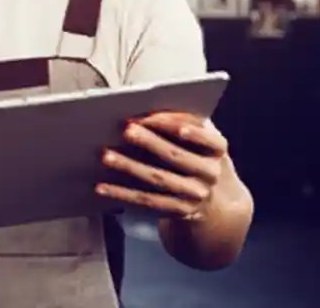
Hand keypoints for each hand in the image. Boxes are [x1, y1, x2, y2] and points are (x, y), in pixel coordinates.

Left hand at [96, 112, 228, 220]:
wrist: (216, 203)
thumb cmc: (199, 157)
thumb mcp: (204, 140)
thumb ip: (186, 122)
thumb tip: (147, 110)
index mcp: (218, 150)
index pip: (206, 137)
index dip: (182, 127)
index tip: (156, 118)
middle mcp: (210, 173)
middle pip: (177, 156)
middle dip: (150, 142)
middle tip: (126, 130)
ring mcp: (195, 194)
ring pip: (159, 179)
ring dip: (130, 167)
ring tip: (106, 155)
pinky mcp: (178, 210)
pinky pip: (147, 201)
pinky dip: (122, 194)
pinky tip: (102, 186)